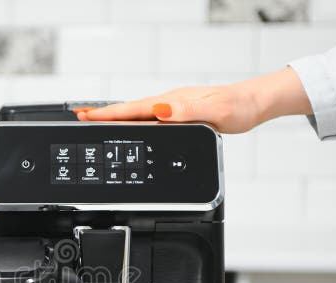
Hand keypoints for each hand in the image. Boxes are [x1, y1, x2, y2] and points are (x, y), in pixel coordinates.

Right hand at [77, 67, 312, 132]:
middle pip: (129, 110)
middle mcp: (170, 103)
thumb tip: (161, 111)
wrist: (256, 103)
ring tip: (95, 121)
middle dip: (103, 115)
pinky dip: (132, 121)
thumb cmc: (240, 108)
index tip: (86, 115)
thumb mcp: (216, 112)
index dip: (108, 114)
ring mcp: (173, 108)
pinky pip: (149, 118)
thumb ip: (188, 112)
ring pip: (137, 114)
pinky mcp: (178, 114)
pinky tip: (128, 126)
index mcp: (173, 102)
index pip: (133, 109)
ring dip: (115, 118)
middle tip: (79, 117)